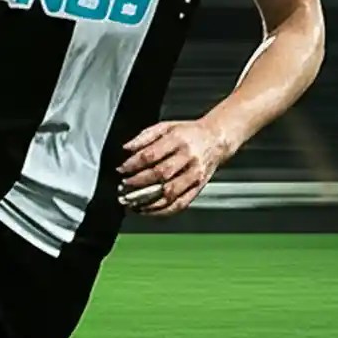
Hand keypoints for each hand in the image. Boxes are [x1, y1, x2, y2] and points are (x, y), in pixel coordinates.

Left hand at [116, 119, 238, 216]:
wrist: (216, 140)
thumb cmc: (188, 133)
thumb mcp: (166, 126)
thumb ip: (144, 136)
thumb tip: (126, 149)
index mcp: (178, 140)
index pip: (151, 155)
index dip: (133, 164)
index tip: (121, 170)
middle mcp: (188, 158)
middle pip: (160, 174)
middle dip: (138, 183)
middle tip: (123, 187)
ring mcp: (195, 175)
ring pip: (169, 193)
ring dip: (148, 200)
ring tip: (132, 202)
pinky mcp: (198, 188)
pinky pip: (180, 204)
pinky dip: (161, 211)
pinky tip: (147, 210)